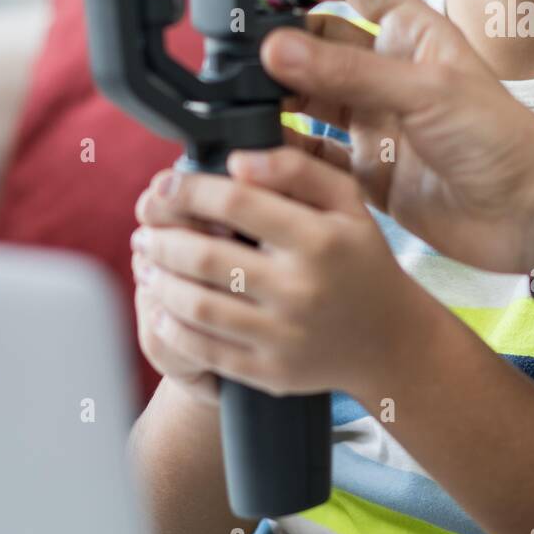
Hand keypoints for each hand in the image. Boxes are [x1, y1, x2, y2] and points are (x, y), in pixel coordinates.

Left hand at [131, 147, 424, 400]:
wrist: (388, 339)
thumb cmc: (359, 259)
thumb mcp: (347, 204)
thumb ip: (298, 170)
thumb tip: (238, 161)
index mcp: (320, 239)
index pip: (236, 203)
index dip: (188, 191)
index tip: (163, 185)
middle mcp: (302, 288)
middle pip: (206, 256)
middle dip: (162, 238)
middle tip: (145, 229)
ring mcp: (284, 335)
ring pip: (196, 305)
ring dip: (159, 280)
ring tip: (148, 263)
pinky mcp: (270, 372)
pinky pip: (204, 350)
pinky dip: (172, 325)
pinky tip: (163, 307)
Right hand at [261, 0, 533, 274]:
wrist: (529, 215)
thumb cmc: (500, 138)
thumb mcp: (426, 92)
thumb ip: (350, 73)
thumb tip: (277, 48)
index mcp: (412, 35)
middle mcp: (388, 72)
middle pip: (318, 41)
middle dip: (279, 40)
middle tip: (235, 46)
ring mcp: (375, 121)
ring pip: (308, 97)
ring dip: (275, 96)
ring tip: (234, 95)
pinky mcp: (366, 169)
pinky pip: (313, 155)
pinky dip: (285, 153)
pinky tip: (254, 148)